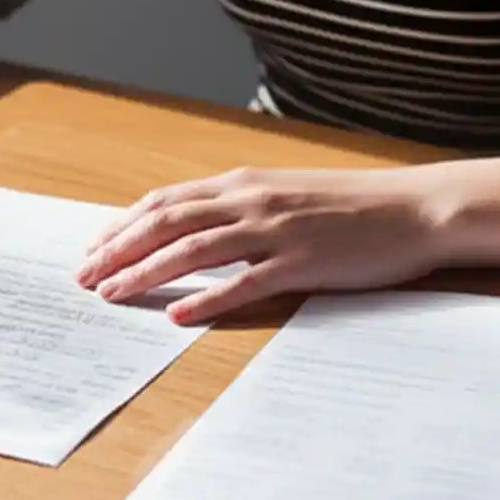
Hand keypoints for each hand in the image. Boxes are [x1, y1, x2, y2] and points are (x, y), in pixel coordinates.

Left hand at [75, 167, 455, 323]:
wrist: (415, 208)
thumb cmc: (352, 205)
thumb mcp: (286, 194)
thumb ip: (240, 207)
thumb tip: (194, 228)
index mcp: (244, 183)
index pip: (165, 201)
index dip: (122, 226)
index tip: (92, 249)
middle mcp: (251, 201)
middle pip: (166, 222)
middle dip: (117, 250)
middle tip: (84, 277)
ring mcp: (276, 231)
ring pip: (193, 250)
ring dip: (146, 273)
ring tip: (113, 294)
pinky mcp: (302, 263)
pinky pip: (244, 283)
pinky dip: (206, 299)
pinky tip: (178, 316)